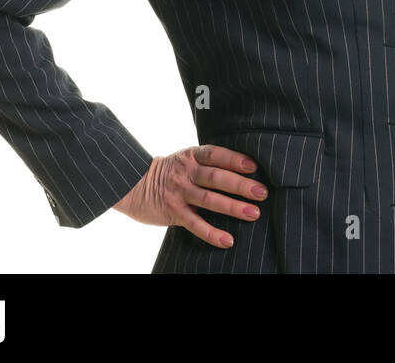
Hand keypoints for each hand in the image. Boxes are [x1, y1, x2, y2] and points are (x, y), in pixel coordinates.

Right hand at [112, 145, 265, 248]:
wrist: (132, 183)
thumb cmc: (170, 171)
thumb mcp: (187, 159)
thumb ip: (209, 162)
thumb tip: (245, 168)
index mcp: (192, 156)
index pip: (216, 154)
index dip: (234, 159)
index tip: (254, 166)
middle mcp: (186, 172)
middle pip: (216, 178)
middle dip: (241, 185)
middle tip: (262, 192)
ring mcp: (179, 192)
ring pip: (209, 200)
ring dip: (233, 207)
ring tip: (254, 213)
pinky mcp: (173, 212)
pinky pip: (195, 224)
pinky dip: (211, 232)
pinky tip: (227, 240)